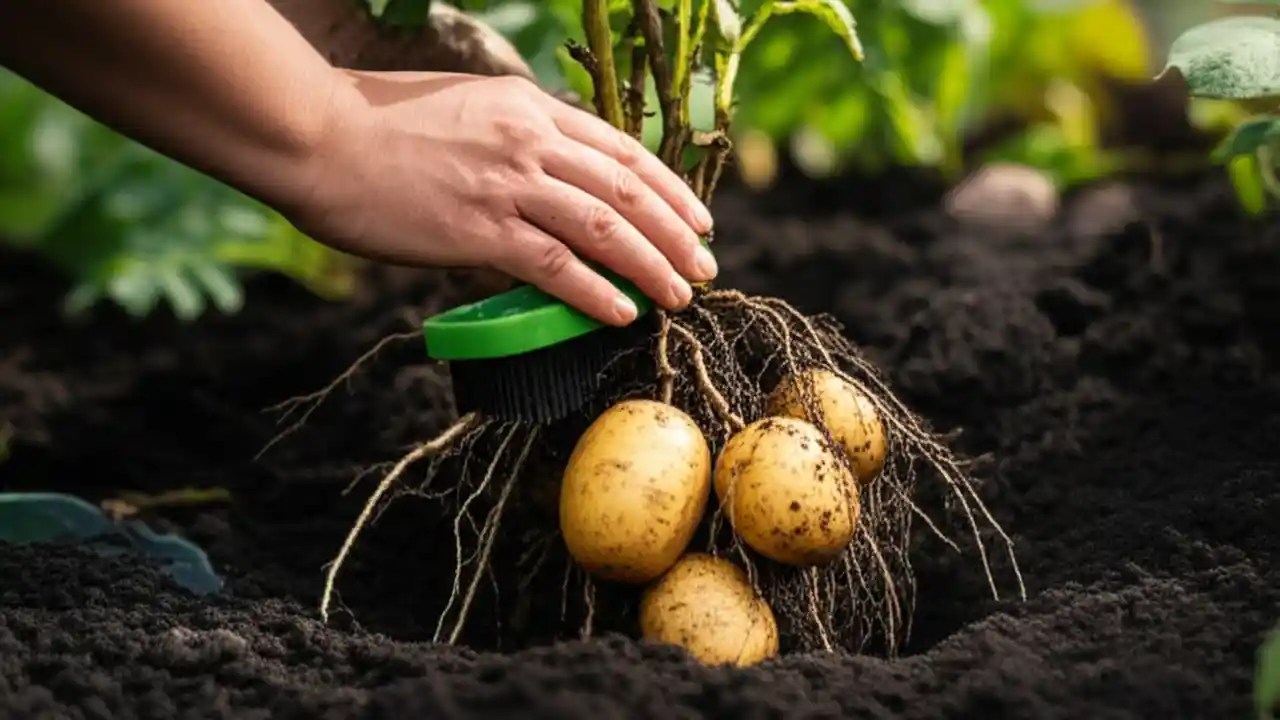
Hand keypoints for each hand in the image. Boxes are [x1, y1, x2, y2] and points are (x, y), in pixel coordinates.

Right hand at [284, 70, 716, 325]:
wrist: (318, 137)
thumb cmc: (378, 125)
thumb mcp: (465, 108)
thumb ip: (514, 137)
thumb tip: (549, 176)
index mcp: (529, 107)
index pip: (622, 151)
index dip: (669, 190)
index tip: (697, 220)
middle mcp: (529, 140)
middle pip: (627, 191)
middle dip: (676, 234)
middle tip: (705, 268)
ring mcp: (507, 184)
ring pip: (604, 229)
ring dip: (652, 266)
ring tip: (679, 296)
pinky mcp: (479, 229)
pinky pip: (556, 266)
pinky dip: (596, 293)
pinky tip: (622, 314)